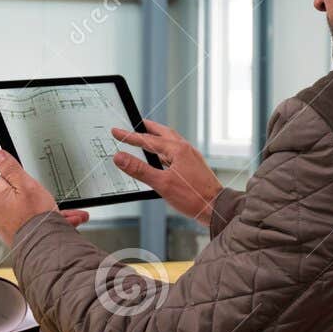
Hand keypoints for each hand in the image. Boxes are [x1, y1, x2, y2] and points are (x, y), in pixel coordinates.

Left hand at [0, 150, 88, 244]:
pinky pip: (34, 225)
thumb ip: (9, 168)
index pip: (9, 179)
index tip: (35, 187)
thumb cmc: (35, 216)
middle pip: (20, 196)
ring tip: (68, 215)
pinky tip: (62, 223)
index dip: (26, 181)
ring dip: (48, 212)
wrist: (44, 246)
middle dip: (41, 198)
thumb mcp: (26, 184)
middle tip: (53, 201)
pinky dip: (46, 223)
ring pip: (30, 212)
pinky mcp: (17, 236)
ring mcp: (7, 225)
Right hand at [110, 119, 224, 225]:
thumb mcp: (162, 184)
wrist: (216, 208)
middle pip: (163, 133)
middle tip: (135, 123)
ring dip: (157, 138)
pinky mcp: (193, 166)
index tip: (117, 131)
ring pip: (171, 142)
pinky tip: (162, 158)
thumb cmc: (194, 197)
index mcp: (178, 149)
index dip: (130, 136)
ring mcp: (191, 157)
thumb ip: (139, 169)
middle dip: (148, 128)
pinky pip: (176, 152)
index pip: (148, 139)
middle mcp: (186, 149)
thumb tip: (121, 157)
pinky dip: (165, 150)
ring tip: (147, 138)